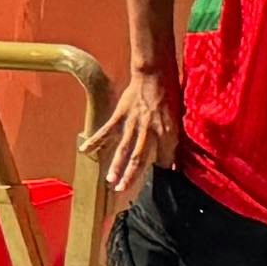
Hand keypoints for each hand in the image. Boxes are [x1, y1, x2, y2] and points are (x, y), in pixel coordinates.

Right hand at [99, 60, 182, 194]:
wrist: (154, 74)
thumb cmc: (170, 96)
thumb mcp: (179, 121)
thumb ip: (174, 142)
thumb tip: (172, 160)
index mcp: (167, 133)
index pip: (166, 160)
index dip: (164, 171)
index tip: (163, 182)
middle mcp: (149, 131)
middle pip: (140, 159)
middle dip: (132, 176)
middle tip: (124, 190)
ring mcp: (133, 123)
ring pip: (124, 149)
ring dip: (116, 166)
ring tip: (111, 181)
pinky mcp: (120, 115)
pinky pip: (107, 130)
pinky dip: (97, 141)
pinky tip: (87, 150)